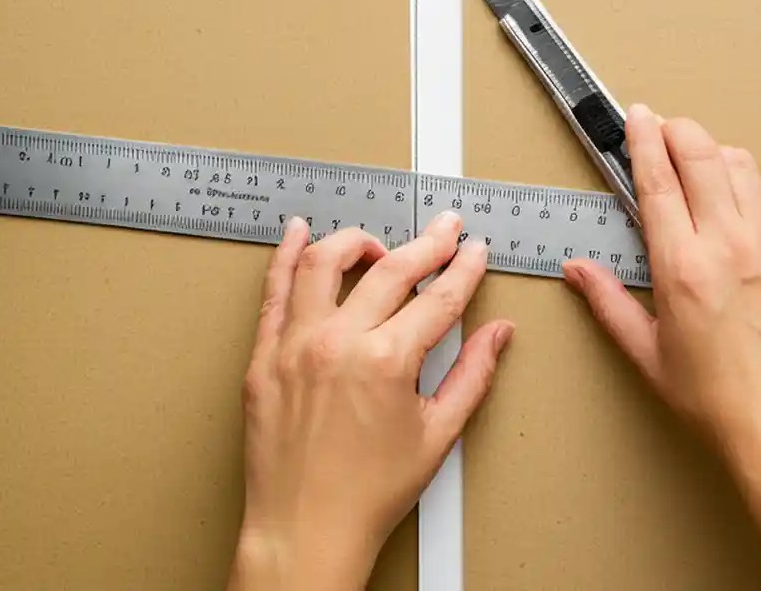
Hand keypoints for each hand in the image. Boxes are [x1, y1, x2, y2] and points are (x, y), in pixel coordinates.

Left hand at [227, 213, 512, 590]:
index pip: (439, 298)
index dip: (465, 270)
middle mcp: (338, 344)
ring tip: (378, 243)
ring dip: (357, 242)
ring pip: (323, 263)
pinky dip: (285, 256)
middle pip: (391, 270)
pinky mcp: (263, 358)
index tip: (474, 253)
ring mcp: (295, 346)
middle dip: (427, 243)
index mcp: (386, 362)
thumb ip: (472, 375)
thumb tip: (497, 335)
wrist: (305, 531)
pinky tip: (297, 235)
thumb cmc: (367, 494)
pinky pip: (273, 292)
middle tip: (446, 229)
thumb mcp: (438, 435)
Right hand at [563, 104, 760, 590]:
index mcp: (681, 267)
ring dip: (715, 153)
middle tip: (663, 130)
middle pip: (700, 152)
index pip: (657, 179)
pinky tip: (745, 202)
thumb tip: (578, 270)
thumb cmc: (717, 400)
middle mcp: (727, 244)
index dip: (643, 138)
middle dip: (677, 130)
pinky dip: (758, 184)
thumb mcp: (647, 355)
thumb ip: (609, 303)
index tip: (636, 117)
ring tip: (699, 166)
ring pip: (741, 164)